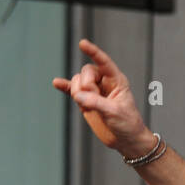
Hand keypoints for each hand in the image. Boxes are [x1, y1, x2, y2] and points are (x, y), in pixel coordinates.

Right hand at [51, 38, 153, 156]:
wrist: (126, 141)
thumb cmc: (127, 124)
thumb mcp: (114, 113)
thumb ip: (96, 103)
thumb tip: (78, 95)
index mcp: (116, 81)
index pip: (104, 62)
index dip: (93, 52)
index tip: (82, 43)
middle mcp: (104, 83)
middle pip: (86, 72)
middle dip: (85, 85)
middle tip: (93, 99)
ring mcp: (94, 92)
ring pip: (77, 81)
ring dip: (78, 93)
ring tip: (88, 106)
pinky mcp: (86, 101)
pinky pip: (72, 90)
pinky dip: (65, 87)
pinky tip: (56, 83)